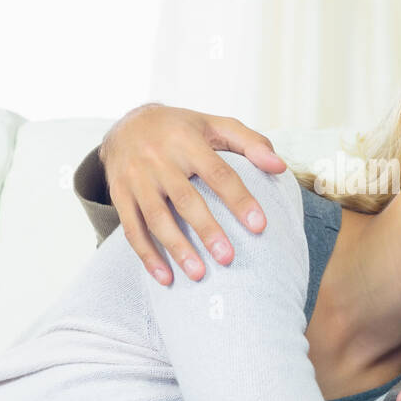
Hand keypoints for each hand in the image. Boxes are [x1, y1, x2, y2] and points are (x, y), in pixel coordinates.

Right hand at [99, 103, 287, 284]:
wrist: (126, 124)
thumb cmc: (181, 128)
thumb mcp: (215, 124)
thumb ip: (250, 142)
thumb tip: (279, 167)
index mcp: (187, 141)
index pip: (217, 172)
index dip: (238, 199)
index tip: (259, 225)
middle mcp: (158, 159)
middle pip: (185, 199)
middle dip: (207, 230)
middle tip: (228, 258)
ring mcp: (136, 179)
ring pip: (156, 218)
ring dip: (177, 248)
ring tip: (199, 274)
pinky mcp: (120, 195)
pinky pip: (132, 229)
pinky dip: (147, 255)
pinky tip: (165, 277)